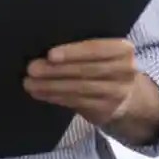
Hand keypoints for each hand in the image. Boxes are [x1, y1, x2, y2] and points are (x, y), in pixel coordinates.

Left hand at [23, 39, 138, 126]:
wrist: (129, 97)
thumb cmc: (105, 65)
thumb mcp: (104, 52)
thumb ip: (82, 49)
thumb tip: (44, 49)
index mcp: (122, 49)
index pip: (96, 49)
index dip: (73, 52)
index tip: (50, 55)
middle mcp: (124, 71)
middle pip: (85, 70)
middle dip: (56, 70)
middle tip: (32, 69)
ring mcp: (117, 93)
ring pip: (79, 88)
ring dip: (51, 86)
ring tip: (29, 83)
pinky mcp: (106, 110)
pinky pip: (77, 102)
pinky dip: (55, 97)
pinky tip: (40, 93)